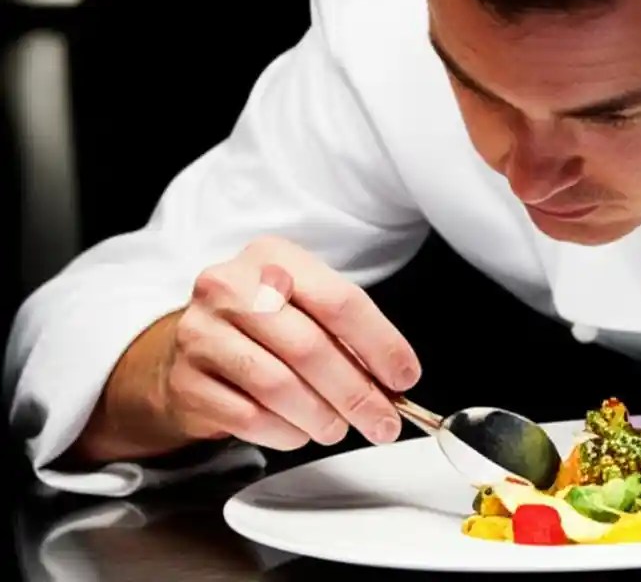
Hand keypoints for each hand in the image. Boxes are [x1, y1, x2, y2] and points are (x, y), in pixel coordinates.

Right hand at [76, 236, 420, 461]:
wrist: (191, 345)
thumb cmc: (265, 324)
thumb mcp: (307, 306)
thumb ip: (349, 335)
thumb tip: (393, 382)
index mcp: (273, 258)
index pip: (340, 302)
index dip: (381, 345)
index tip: (405, 378)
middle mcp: (230, 287)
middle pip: (310, 348)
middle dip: (357, 394)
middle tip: (382, 421)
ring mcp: (201, 333)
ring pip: (279, 386)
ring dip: (322, 417)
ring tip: (339, 428)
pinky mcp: (185, 381)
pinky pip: (248, 417)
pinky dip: (285, 432)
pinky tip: (299, 431)